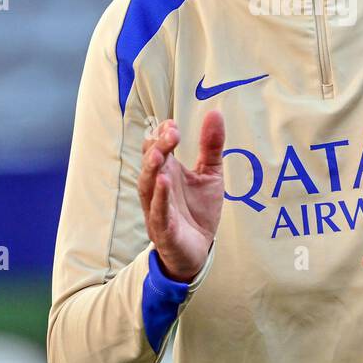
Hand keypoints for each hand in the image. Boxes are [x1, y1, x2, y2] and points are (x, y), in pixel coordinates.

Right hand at [137, 111, 224, 282]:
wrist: (199, 250)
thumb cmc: (198, 211)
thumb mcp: (210, 174)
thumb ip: (211, 146)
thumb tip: (215, 112)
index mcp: (167, 171)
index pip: (156, 146)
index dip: (162, 134)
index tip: (173, 125)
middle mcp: (158, 187)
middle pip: (150, 162)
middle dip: (158, 146)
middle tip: (171, 133)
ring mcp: (157, 208)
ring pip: (147, 185)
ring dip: (152, 168)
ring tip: (160, 154)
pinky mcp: (163, 229)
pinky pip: (158, 211)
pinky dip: (160, 197)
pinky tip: (164, 182)